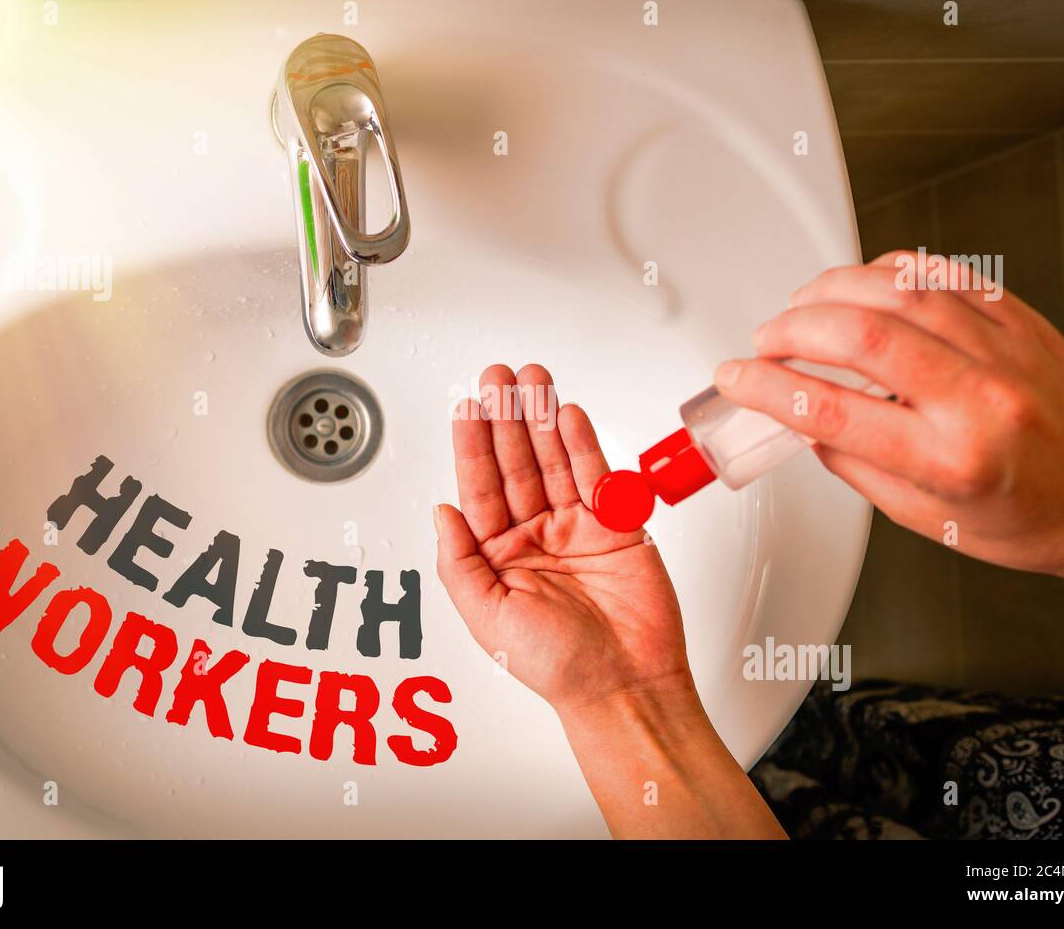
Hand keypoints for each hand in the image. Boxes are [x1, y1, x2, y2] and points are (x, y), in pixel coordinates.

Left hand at [434, 363, 688, 711]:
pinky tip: (568, 415)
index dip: (472, 445)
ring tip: (532, 381)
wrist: (624, 685)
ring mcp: (576, 527)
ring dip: (542, 418)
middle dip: (507, 418)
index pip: (479, 488)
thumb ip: (458, 562)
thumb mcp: (486, 617)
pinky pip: (595, 475)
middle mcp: (534, 536)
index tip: (466, 408)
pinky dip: (583, 443)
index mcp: (497, 556)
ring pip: (554, 460)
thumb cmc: (557, 666)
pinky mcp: (616, 525)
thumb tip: (439, 511)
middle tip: (499, 378)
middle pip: (516, 463)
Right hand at [714, 251, 1063, 602]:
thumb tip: (804, 424)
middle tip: (765, 341)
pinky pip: (941, 274)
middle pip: (859, 337)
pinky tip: (861, 283)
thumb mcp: (926, 519)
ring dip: (831, 290)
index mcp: (951, 460)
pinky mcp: (1018, 317)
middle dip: (791, 330)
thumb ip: (857, 466)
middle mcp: (980, 398)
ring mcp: (1003, 349)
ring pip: (897, 290)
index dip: (766, 388)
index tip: (736, 379)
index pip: (831, 411)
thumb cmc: (1029, 517)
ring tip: (801, 306)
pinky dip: (888, 270)